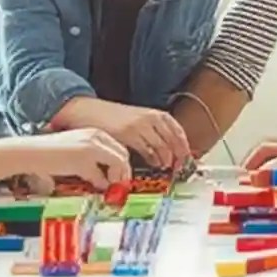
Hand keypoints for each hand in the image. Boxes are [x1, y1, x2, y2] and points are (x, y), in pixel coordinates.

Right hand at [27, 128, 131, 189]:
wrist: (32, 152)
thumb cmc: (49, 153)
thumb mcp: (75, 150)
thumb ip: (92, 159)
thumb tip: (104, 177)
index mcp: (93, 132)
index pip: (118, 147)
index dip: (122, 164)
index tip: (119, 176)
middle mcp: (95, 136)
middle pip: (122, 154)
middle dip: (123, 171)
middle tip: (118, 184)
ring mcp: (91, 146)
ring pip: (117, 162)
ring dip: (115, 177)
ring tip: (108, 186)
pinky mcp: (84, 159)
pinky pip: (101, 174)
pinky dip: (101, 183)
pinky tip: (95, 186)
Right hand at [61, 99, 189, 168]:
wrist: (89, 111)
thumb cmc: (112, 117)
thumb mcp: (136, 119)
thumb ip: (151, 130)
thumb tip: (167, 146)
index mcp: (153, 113)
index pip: (176, 129)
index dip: (184, 144)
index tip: (188, 155)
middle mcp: (148, 117)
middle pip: (172, 138)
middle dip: (178, 153)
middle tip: (180, 165)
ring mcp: (138, 125)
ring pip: (161, 145)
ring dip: (166, 158)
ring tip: (166, 166)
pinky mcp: (127, 134)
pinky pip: (146, 148)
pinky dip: (152, 158)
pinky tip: (154, 163)